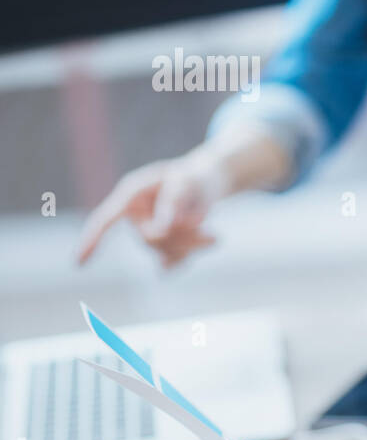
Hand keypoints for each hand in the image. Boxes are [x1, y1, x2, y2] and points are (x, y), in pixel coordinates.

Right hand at [75, 154, 224, 267]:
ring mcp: (147, 230)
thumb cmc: (195, 177)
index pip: (106, 219)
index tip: (78, 263)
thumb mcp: (188, 183)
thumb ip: (173, 203)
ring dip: (191, 246)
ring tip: (215, 236)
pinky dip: (190, 255)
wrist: (208, 181)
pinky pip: (170, 260)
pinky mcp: (162, 243)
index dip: (92, 240)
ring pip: (162, 251)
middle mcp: (135, 214)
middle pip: (150, 239)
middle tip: (214, 236)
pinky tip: (210, 242)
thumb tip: (160, 231)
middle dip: (182, 237)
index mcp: (132, 194)